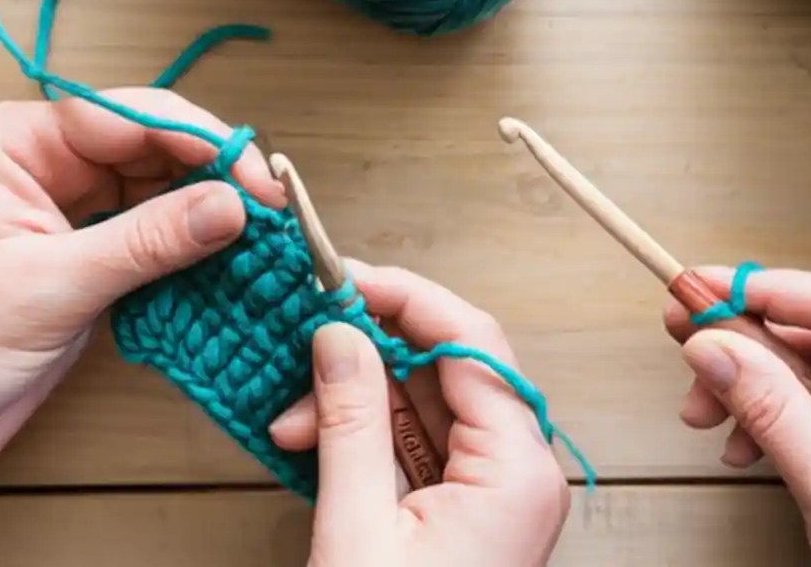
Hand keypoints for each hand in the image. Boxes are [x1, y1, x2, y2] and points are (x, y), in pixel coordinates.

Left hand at [0, 88, 284, 513]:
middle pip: (160, 146)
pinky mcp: (99, 256)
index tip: (255, 177)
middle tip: (274, 208)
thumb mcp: (51, 286)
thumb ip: (147, 242)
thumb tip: (233, 206)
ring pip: (169, 189)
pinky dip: (200, 246)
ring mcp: (81, 210)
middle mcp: (56, 164)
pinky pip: (164, 234)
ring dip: (216, 210)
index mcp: (24, 143)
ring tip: (267, 236)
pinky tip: (235, 260)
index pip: (132, 117)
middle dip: (218, 172)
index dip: (201, 139)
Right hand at [269, 262, 569, 566]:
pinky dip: (367, 438)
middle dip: (369, 354)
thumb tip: (338, 337)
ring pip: (426, 408)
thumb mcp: (358, 530)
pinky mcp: (467, 513)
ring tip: (290, 411)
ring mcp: (496, 495)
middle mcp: (520, 475)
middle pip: (448, 370)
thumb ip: (351, 426)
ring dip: (358, 401)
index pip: (470, 343)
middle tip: (305, 334)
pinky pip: (419, 448)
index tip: (342, 278)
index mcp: (518, 472)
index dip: (404, 299)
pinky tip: (314, 434)